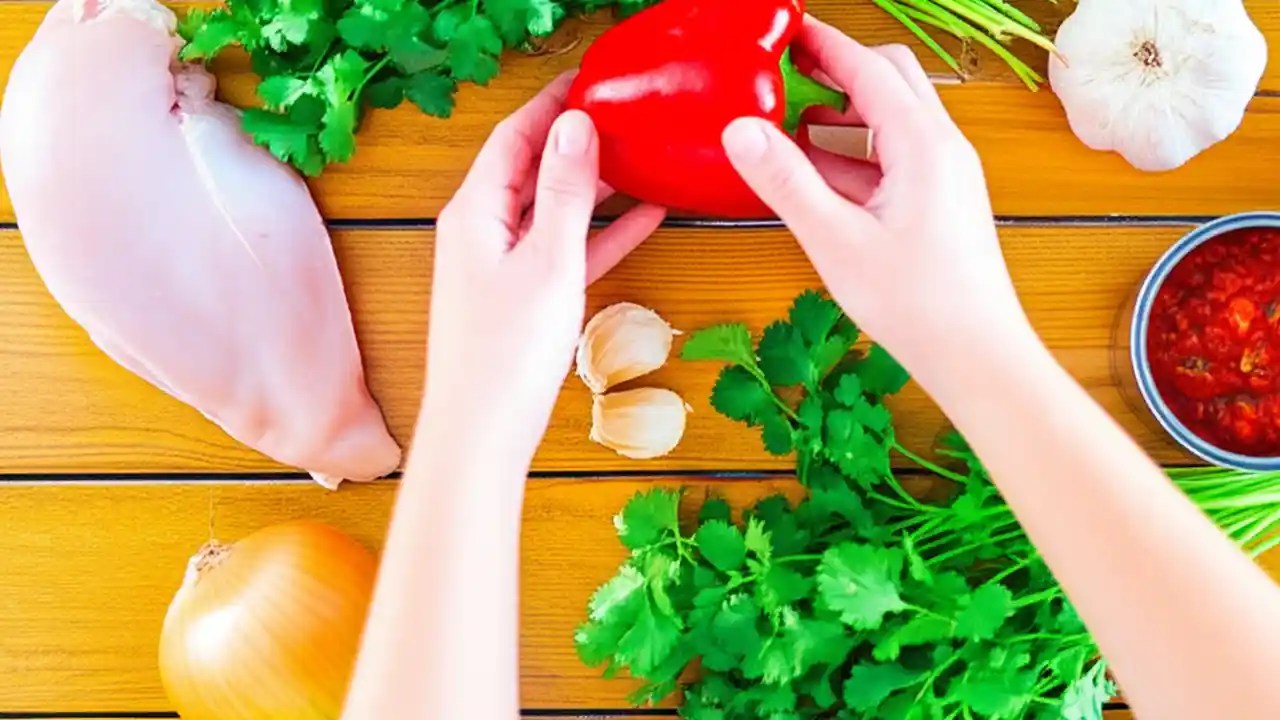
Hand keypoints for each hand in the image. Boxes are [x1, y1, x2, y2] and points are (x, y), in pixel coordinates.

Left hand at [419, 74, 666, 468]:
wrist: (481, 434)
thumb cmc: (506, 353)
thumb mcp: (548, 261)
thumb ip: (565, 192)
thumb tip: (576, 126)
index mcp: (475, 211)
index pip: (514, 136)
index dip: (553, 104)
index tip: (594, 81)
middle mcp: (481, 231)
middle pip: (531, 167)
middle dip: (577, 139)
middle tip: (627, 114)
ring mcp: (501, 265)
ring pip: (553, 209)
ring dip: (595, 183)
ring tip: (643, 155)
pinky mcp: (522, 297)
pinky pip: (565, 249)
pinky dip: (600, 232)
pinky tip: (644, 217)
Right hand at [721, 17, 1035, 393]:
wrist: (979, 356)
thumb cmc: (919, 305)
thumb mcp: (837, 241)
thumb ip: (786, 182)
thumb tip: (741, 130)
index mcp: (923, 145)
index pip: (870, 68)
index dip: (825, 44)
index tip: (786, 30)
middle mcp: (942, 149)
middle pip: (891, 80)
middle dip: (839, 68)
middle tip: (788, 69)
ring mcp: (945, 175)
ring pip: (893, 120)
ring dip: (844, 112)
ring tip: (791, 122)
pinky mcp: (940, 202)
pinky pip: (896, 156)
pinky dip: (856, 151)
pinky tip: (820, 174)